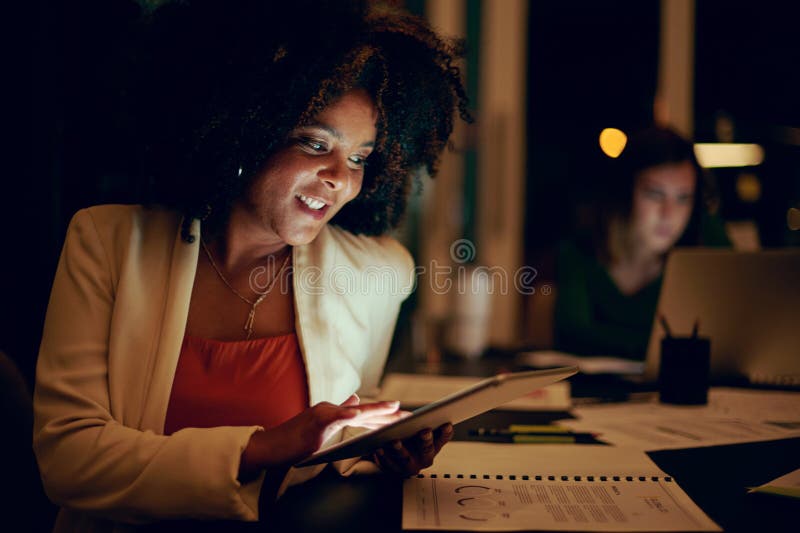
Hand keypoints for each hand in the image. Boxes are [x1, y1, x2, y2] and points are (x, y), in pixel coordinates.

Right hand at [239, 394, 400, 478]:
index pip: (365, 415)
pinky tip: (358, 413)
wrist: (269, 447)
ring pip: (355, 411)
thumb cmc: (293, 442)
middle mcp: (331, 409)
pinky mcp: (315, 421)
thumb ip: (338, 414)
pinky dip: (347, 413)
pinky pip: (334, 417)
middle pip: (366, 412)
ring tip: (394, 407)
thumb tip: (356, 400)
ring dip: (376, 409)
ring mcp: (323, 414)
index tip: (403, 417)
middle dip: (389, 414)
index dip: (385, 416)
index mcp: (334, 413)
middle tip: (410, 415)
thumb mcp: (320, 428)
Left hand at [371, 423, 453, 476]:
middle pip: (427, 450)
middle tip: (425, 431)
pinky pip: (388, 465)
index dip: (445, 432)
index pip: (443, 438)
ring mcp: (409, 466)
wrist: (388, 451)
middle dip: (426, 441)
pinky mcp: (394, 470)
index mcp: (433, 445)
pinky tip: (379, 449)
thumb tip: (396, 406)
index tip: (446, 424)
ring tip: (395, 441)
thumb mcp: (410, 425)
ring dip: (401, 450)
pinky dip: (384, 457)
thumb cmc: (404, 436)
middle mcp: (424, 457)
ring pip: (406, 459)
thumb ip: (408, 416)